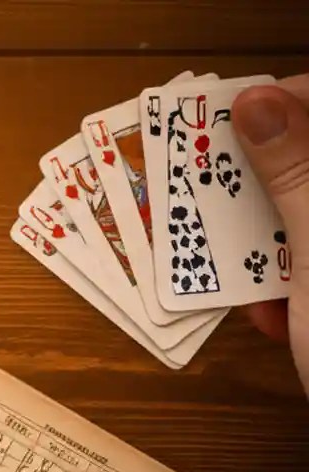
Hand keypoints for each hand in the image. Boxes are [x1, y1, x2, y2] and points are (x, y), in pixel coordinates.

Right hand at [235, 74, 308, 390]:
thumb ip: (296, 173)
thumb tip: (258, 101)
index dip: (290, 104)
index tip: (232, 123)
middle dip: (267, 193)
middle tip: (221, 207)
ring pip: (304, 221)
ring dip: (270, 249)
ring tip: (255, 285)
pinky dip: (288, 289)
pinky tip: (281, 321)